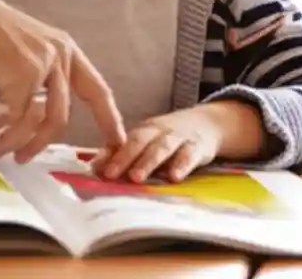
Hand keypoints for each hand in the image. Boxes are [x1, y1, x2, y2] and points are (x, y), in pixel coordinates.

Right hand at [0, 0, 125, 161]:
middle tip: (24, 158)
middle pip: (62, 116)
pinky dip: (1, 135)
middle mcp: (60, 54)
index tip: (117, 142)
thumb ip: (38, 77)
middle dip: (42, 144)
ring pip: (42, 122)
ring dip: (18, 143)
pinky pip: (18, 119)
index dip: (108, 118)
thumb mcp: (21, 52)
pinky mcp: (24, 74)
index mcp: (64, 48)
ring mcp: (44, 63)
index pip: (96, 89)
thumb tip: (37, 115)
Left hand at [96, 104, 232, 183]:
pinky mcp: (198, 147)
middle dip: (125, 157)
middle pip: (140, 141)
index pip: (126, 140)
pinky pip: (190, 155)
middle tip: (112, 174)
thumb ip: (121, 154)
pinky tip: (174, 177)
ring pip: (162, 147)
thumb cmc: (169, 137)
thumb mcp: (147, 141)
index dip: (113, 155)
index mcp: (144, 130)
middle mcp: (159, 131)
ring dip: (148, 161)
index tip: (99, 171)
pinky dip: (182, 165)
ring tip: (136, 177)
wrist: (208, 124)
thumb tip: (94, 168)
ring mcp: (179, 138)